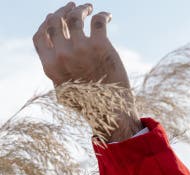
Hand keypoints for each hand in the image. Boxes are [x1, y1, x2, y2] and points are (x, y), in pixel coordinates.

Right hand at [32, 2, 140, 140]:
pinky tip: (106, 16)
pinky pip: (97, 21)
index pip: (40, 36)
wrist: (112, 113)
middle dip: (62, 11)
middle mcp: (62, 55)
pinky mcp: (100, 46)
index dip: (45, 24)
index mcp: (50, 66)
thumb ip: (58, 74)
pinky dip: (101, 15)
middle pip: (55, 22)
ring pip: (74, 17)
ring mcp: (81, 49)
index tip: (54, 18)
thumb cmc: (91, 105)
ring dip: (81, 8)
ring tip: (89, 7)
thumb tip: (54, 59)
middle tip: (72, 7)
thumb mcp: (65, 92)